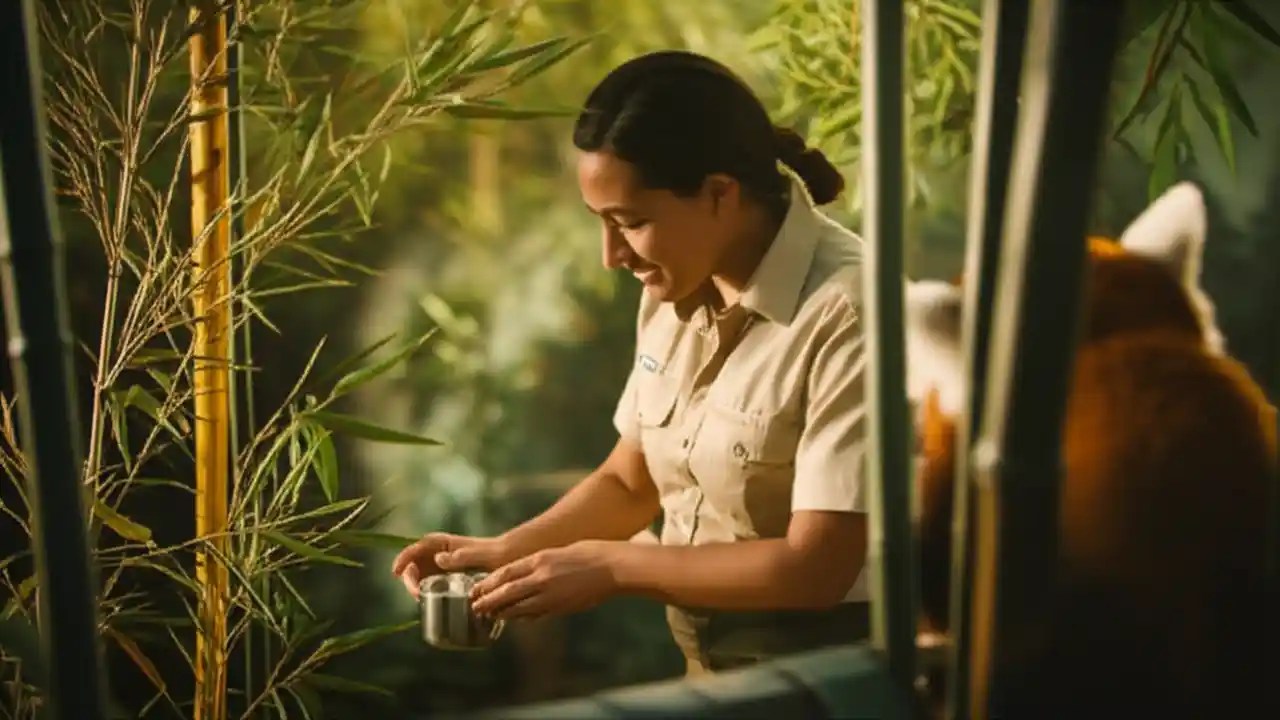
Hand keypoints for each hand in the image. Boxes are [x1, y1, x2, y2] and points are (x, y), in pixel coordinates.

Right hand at [390, 532, 507, 597]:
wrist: (515, 560)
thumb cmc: (501, 555)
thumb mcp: (483, 555)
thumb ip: (461, 556)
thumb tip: (438, 559)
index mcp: (447, 544)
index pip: (420, 547)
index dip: (405, 557)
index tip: (396, 571)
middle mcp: (443, 553)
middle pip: (417, 563)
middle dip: (411, 578)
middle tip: (417, 594)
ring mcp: (446, 566)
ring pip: (422, 575)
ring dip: (417, 587)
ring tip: (422, 600)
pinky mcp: (451, 578)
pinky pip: (433, 584)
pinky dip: (428, 593)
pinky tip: (432, 603)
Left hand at [470, 540, 618, 620]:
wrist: (613, 567)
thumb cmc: (589, 553)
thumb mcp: (558, 552)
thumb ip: (539, 564)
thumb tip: (522, 576)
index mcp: (540, 559)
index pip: (505, 573)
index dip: (488, 583)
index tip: (477, 589)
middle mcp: (541, 578)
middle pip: (507, 593)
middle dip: (489, 601)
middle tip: (475, 607)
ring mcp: (551, 595)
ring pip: (519, 608)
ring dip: (503, 613)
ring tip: (492, 616)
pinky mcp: (561, 607)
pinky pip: (537, 614)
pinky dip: (524, 617)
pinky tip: (518, 619)